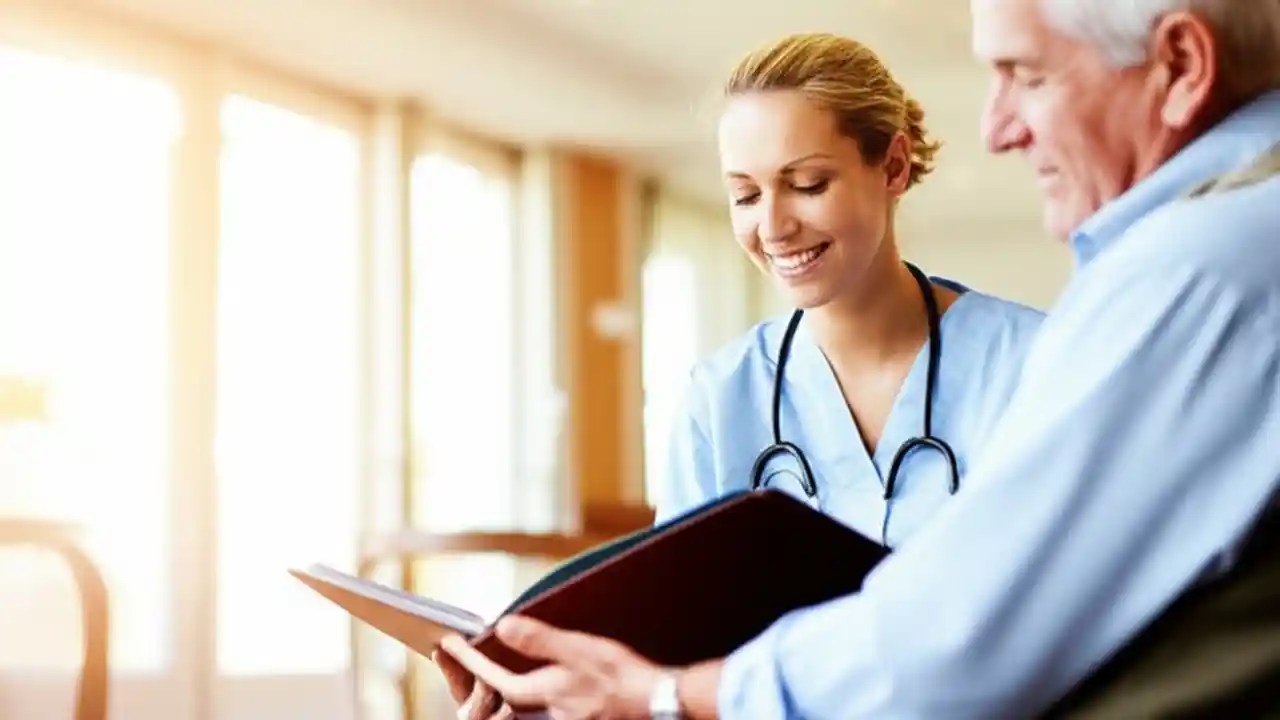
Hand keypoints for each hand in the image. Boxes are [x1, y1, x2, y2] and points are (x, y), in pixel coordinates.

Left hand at [439, 615, 665, 719]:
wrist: (657, 702)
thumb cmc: (624, 677)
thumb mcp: (583, 650)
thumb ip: (542, 640)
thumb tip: (504, 627)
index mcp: (545, 692)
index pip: (494, 677)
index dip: (469, 660)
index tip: (449, 643)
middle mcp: (546, 712)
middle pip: (498, 702)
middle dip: (475, 681)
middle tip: (457, 656)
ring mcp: (559, 719)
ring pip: (514, 709)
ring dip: (495, 689)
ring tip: (483, 667)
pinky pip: (533, 711)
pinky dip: (518, 696)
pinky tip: (522, 681)